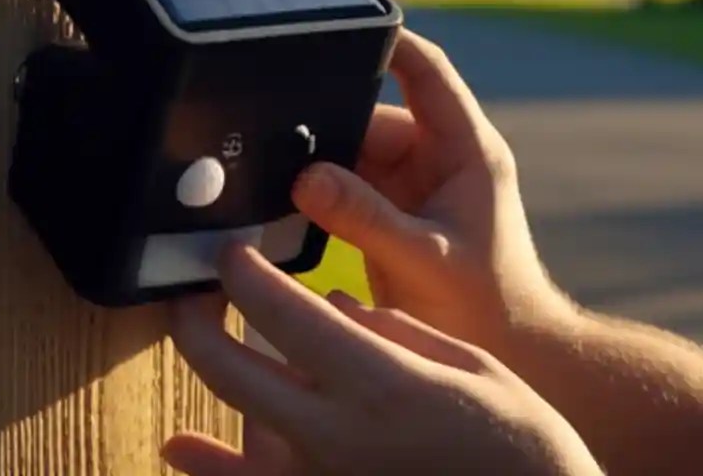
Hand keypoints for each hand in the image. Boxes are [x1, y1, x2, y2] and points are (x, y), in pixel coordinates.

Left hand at [162, 243, 600, 475]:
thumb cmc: (524, 446)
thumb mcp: (469, 368)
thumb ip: (390, 330)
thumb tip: (331, 303)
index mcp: (379, 383)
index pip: (278, 309)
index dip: (240, 270)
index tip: (231, 248)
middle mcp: (335, 434)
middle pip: (224, 366)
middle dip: (194, 317)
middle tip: (194, 289)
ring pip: (231, 423)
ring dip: (210, 371)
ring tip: (198, 334)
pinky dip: (208, 465)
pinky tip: (178, 445)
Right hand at [294, 29, 577, 354]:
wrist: (503, 352)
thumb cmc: (484, 305)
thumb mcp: (423, 258)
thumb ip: (365, 218)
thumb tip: (306, 179)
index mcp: (465, 149)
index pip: (426, 71)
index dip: (389, 42)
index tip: (338, 27)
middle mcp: (437, 156)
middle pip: (369, 113)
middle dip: (326, 122)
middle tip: (279, 137)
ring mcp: (411, 184)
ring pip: (349, 150)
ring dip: (318, 164)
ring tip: (281, 177)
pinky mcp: (388, 212)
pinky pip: (342, 186)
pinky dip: (317, 194)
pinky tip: (289, 205)